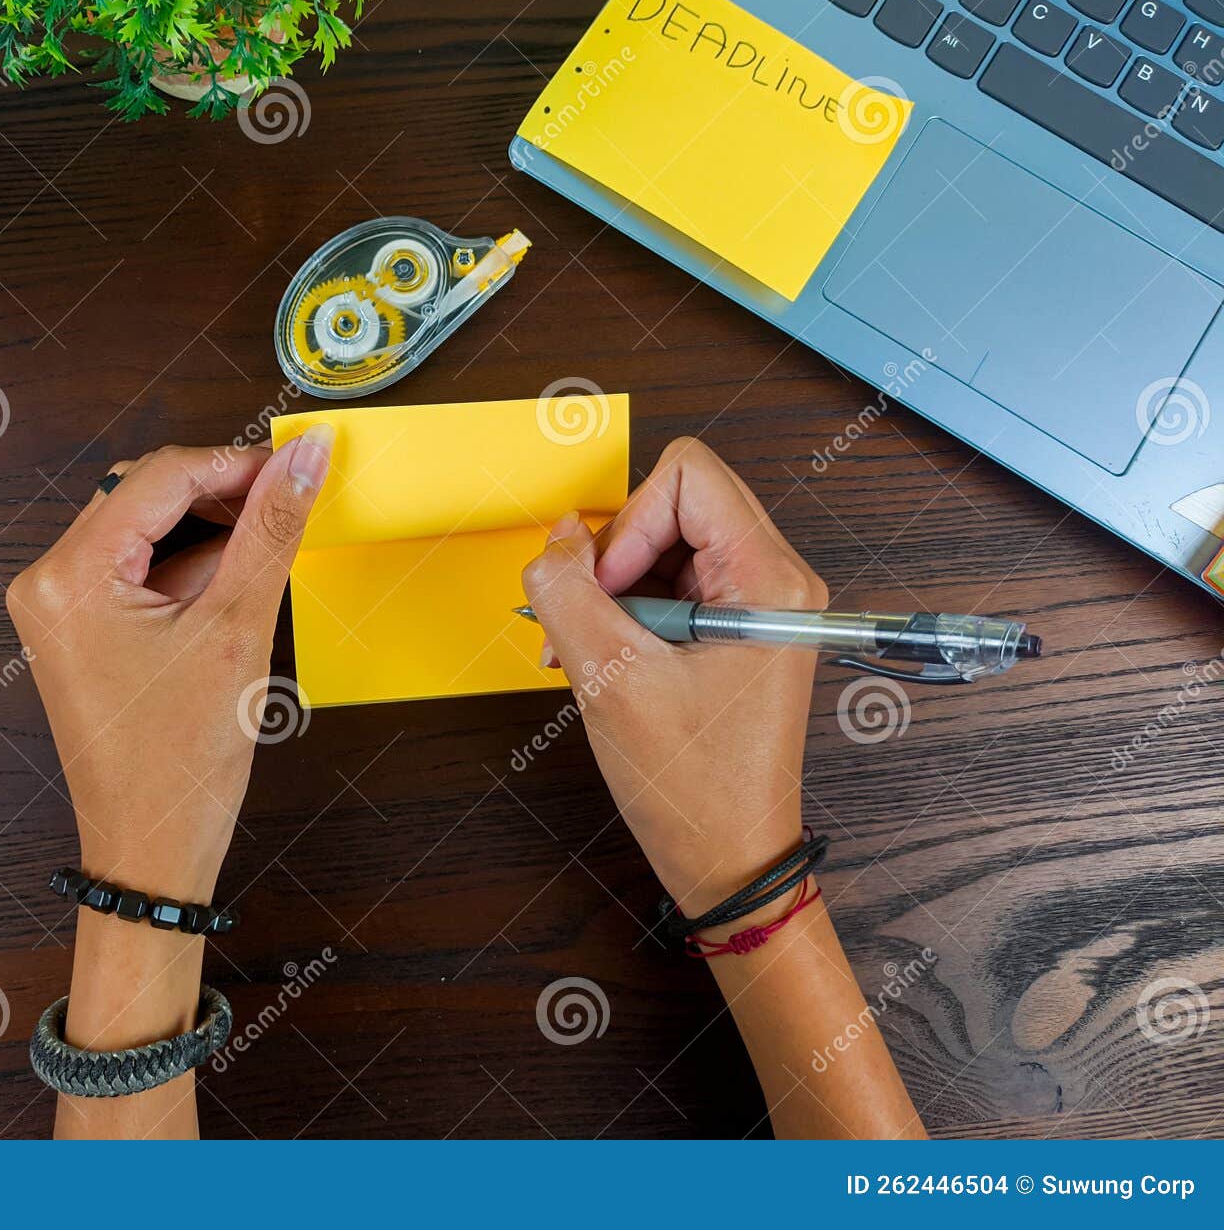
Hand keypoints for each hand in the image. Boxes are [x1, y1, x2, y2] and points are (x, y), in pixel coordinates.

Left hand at [5, 428, 332, 899]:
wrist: (149, 850)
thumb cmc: (180, 762)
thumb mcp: (238, 630)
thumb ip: (271, 530)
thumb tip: (303, 457)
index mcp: (70, 576)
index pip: (160, 477)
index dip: (235, 464)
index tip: (296, 464)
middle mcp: (47, 582)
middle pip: (144, 495)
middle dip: (220, 495)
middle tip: (289, 504)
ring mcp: (56, 608)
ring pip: (143, 529)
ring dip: (207, 533)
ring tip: (264, 558)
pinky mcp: (75, 630)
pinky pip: (134, 570)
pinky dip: (186, 569)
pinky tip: (231, 591)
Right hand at [520, 437, 826, 916]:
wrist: (730, 859)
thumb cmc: (695, 788)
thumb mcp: (609, 679)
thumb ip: (568, 590)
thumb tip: (559, 536)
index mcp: (769, 578)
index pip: (687, 474)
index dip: (628, 524)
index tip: (605, 593)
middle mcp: (774, 580)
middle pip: (674, 506)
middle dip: (614, 560)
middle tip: (588, 625)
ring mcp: (756, 604)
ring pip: (663, 547)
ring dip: (612, 593)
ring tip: (588, 655)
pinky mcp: (735, 629)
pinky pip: (668, 587)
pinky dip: (625, 616)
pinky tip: (605, 662)